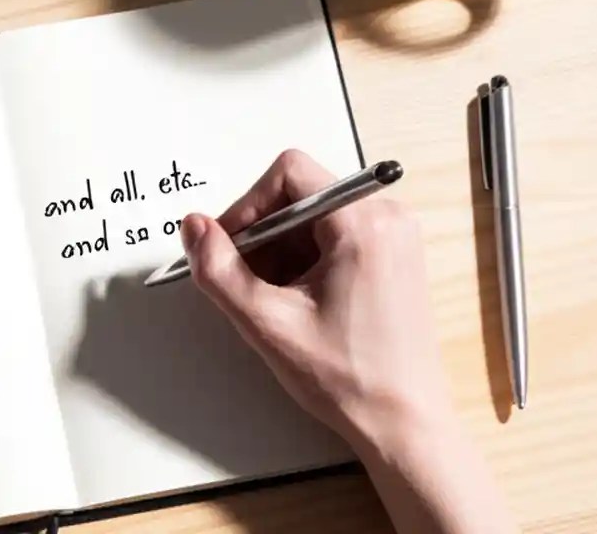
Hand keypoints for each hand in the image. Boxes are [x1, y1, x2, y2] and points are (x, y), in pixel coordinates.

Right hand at [181, 150, 449, 443]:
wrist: (402, 423)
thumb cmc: (352, 378)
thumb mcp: (267, 322)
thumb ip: (219, 270)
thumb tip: (194, 227)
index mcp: (364, 224)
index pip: (289, 173)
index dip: (247, 205)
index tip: (229, 246)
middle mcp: (387, 219)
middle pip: (300, 195)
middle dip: (263, 236)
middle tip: (247, 283)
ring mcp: (394, 238)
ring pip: (313, 218)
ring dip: (280, 252)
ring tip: (274, 302)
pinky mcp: (392, 257)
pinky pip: (334, 237)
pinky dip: (303, 262)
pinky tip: (296, 303)